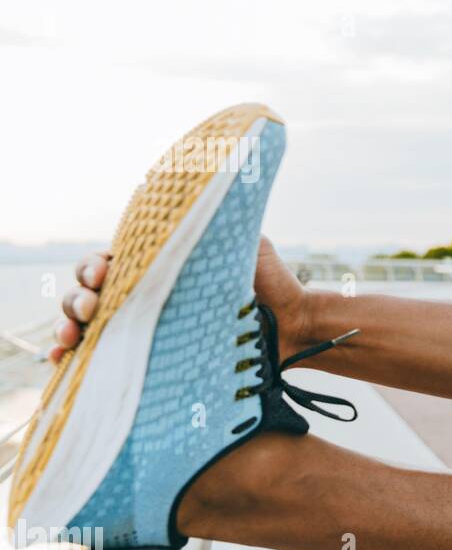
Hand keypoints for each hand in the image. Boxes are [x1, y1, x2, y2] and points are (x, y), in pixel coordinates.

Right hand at [51, 235, 314, 362]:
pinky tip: (62, 362)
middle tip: (91, 305)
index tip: (100, 274)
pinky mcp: (152, 360)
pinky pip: (105, 361)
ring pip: (88, 326)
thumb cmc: (269, 280)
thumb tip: (194, 187)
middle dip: (77, 297)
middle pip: (87, 294)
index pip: (107, 264)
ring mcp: (146, 330)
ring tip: (72, 336)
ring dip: (68, 328)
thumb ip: (213, 221)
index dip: (92, 268)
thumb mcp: (242, 241)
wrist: (290, 324)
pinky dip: (75, 361)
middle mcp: (145, 298)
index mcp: (156, 267)